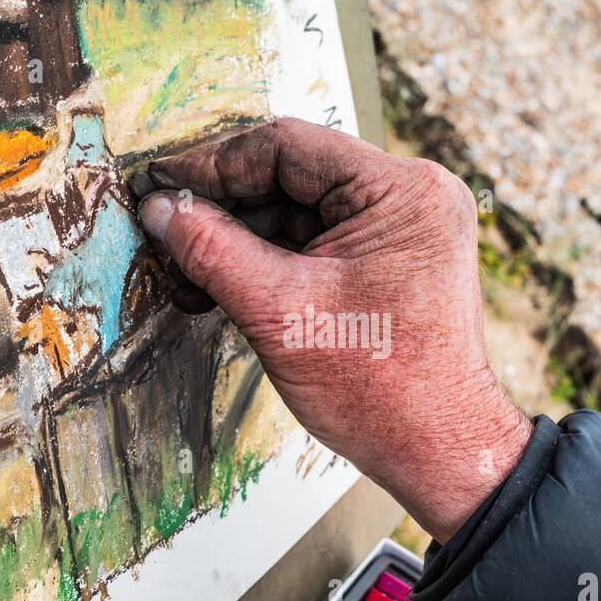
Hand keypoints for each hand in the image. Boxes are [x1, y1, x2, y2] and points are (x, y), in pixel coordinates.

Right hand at [135, 118, 531, 540]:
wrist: (441, 453)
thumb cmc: (383, 391)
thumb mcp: (280, 313)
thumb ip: (212, 250)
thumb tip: (160, 208)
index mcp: (401, 191)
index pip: (286, 146)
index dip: (212, 166)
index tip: (160, 187)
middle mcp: (412, 196)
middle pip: (292, 176)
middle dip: (225, 211)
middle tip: (166, 236)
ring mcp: (406, 228)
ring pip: (300, 211)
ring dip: (242, 242)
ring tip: (189, 279)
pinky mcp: (394, 259)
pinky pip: (319, 241)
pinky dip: (272, 262)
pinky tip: (225, 288)